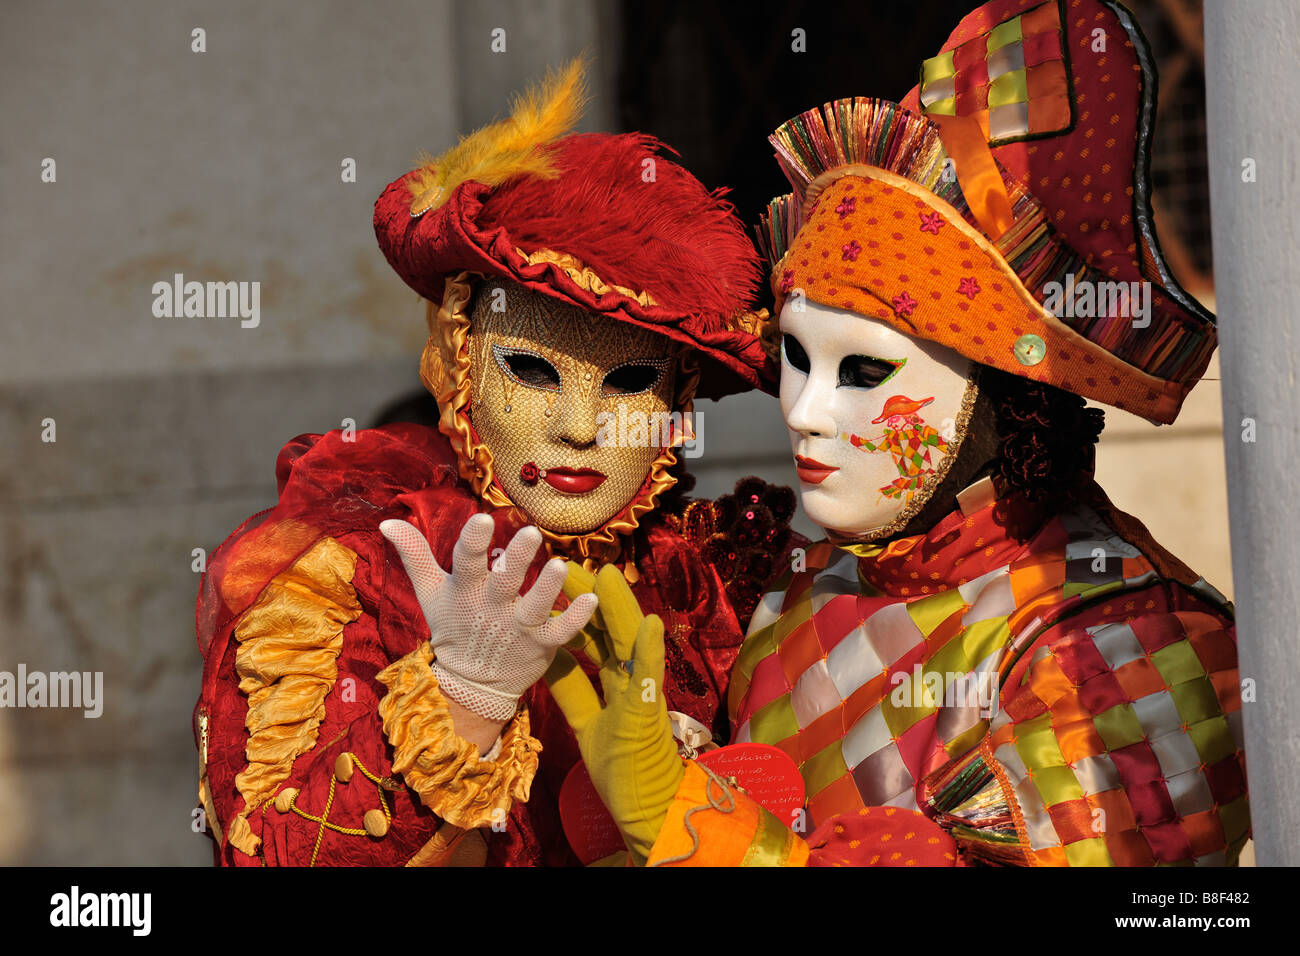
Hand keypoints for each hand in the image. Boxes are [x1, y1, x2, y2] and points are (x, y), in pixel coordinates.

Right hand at [380, 514, 597, 720]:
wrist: (471, 683)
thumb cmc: (454, 626)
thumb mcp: (431, 592)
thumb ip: (415, 555)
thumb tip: (387, 522)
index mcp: (466, 590)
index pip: (467, 562)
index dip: (474, 542)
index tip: (482, 520)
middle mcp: (493, 607)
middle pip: (505, 581)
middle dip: (517, 559)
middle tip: (532, 533)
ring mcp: (518, 627)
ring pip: (536, 606)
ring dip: (548, 588)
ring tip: (561, 566)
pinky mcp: (541, 644)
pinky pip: (560, 631)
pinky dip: (575, 618)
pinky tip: (591, 600)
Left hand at [545, 564, 683, 863]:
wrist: (652, 807)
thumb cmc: (623, 768)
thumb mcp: (586, 721)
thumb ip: (572, 689)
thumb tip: (547, 656)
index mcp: (615, 680)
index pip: (592, 636)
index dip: (574, 609)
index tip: (554, 583)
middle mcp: (631, 679)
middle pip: (608, 629)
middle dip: (588, 596)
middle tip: (565, 563)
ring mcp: (643, 692)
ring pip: (631, 641)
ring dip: (620, 607)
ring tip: (607, 574)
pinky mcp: (649, 712)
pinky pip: (651, 676)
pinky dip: (650, 648)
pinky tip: (649, 623)